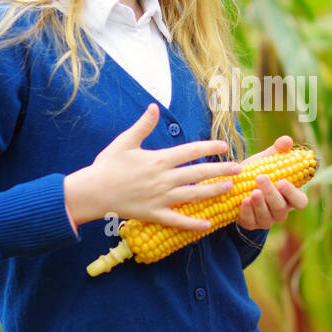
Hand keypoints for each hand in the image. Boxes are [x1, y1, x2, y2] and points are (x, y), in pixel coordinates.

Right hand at [64, 103, 240, 229]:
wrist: (92, 192)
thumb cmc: (107, 165)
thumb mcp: (124, 141)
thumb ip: (142, 125)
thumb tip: (154, 107)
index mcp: (158, 160)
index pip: (190, 152)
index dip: (209, 148)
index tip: (224, 146)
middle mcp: (163, 179)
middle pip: (198, 174)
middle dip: (220, 170)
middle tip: (239, 168)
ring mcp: (160, 198)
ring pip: (193, 195)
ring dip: (213, 192)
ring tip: (230, 188)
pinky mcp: (154, 214)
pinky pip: (177, 220)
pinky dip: (192, 224)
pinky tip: (208, 225)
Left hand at [236, 135, 309, 230]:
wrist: (233, 186)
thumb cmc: (256, 173)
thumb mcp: (266, 161)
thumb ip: (277, 151)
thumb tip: (287, 140)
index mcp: (289, 197)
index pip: (300, 201)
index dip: (293, 194)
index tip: (282, 181)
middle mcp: (280, 211)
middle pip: (281, 207)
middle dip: (271, 193)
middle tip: (260, 178)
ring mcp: (266, 220)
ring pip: (267, 217)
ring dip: (260, 204)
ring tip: (252, 192)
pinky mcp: (251, 224)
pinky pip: (251, 221)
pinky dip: (247, 211)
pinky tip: (243, 201)